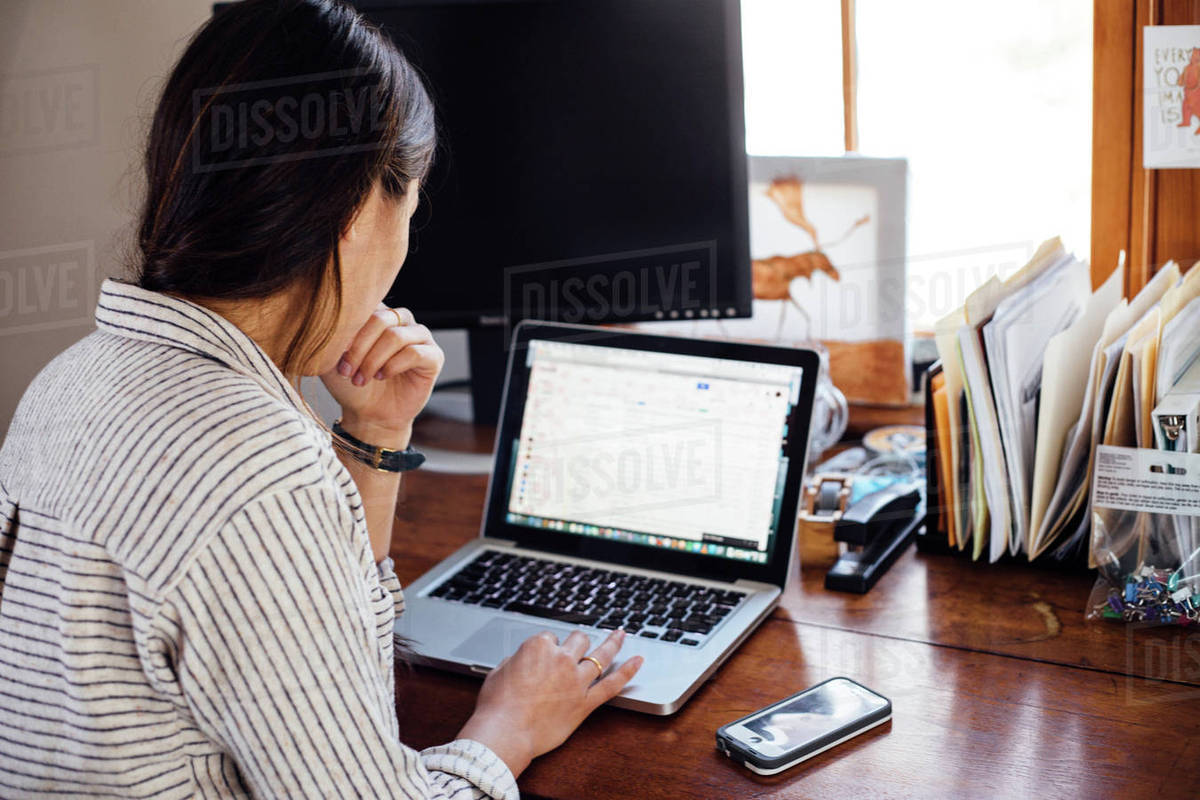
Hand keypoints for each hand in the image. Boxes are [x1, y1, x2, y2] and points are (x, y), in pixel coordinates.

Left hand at [320, 304, 443, 436]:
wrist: (367, 414)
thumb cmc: (350, 383)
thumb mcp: (333, 356)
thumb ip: (336, 333)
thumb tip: (338, 317)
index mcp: (378, 313)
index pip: (366, 305)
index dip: (349, 330)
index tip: (335, 354)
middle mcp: (401, 320)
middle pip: (381, 319)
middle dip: (360, 348)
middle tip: (348, 370)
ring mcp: (420, 337)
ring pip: (397, 336)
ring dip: (374, 360)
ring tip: (362, 378)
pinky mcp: (434, 357)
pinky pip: (415, 353)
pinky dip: (393, 366)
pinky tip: (382, 376)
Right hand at [456, 628, 643, 776]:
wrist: (504, 732)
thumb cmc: (496, 706)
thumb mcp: (498, 672)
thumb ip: (515, 661)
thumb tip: (521, 661)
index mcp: (538, 647)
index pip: (550, 637)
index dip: (549, 645)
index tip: (547, 653)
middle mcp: (561, 659)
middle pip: (579, 640)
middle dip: (579, 641)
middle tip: (580, 644)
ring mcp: (576, 680)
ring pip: (600, 654)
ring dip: (612, 643)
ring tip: (621, 635)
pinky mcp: (585, 702)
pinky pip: (612, 684)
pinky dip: (628, 671)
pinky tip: (638, 661)